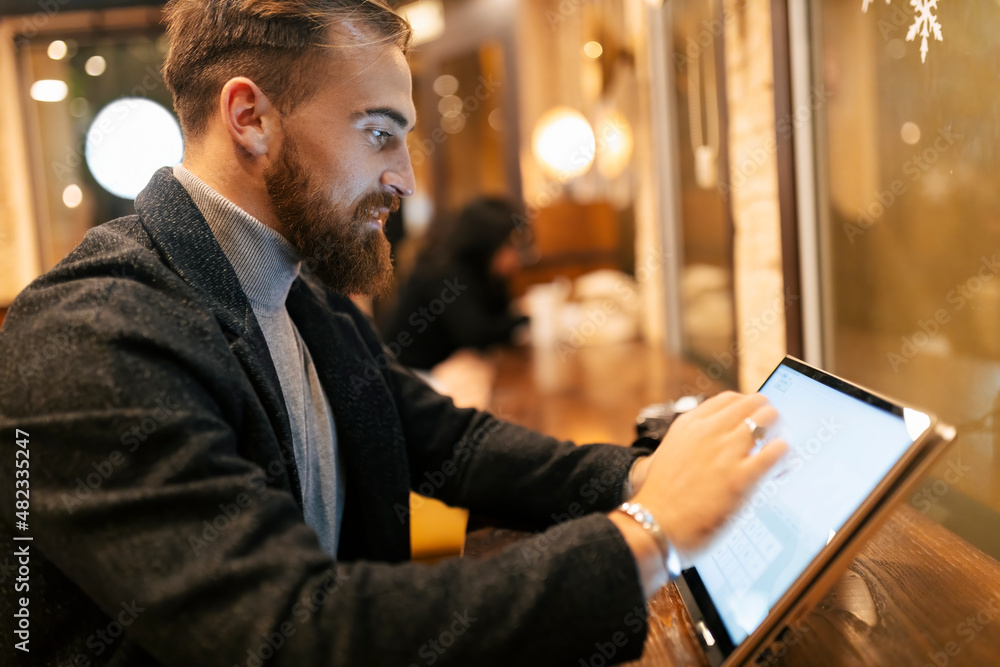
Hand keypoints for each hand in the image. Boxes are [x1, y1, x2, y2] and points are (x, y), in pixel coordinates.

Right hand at [630, 391, 786, 551]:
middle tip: (770, 439)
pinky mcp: (742, 478)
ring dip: (780, 434)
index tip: (753, 424)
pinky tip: (780, 470)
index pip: (731, 399)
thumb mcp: (670, 456)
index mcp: (689, 424)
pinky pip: (778, 451)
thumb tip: (718, 446)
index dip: (748, 410)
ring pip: (770, 418)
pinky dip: (785, 457)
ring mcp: (725, 452)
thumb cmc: (660, 500)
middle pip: (754, 402)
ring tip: (776, 455)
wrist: (652, 527)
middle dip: (768, 418)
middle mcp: (709, 432)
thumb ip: (693, 445)